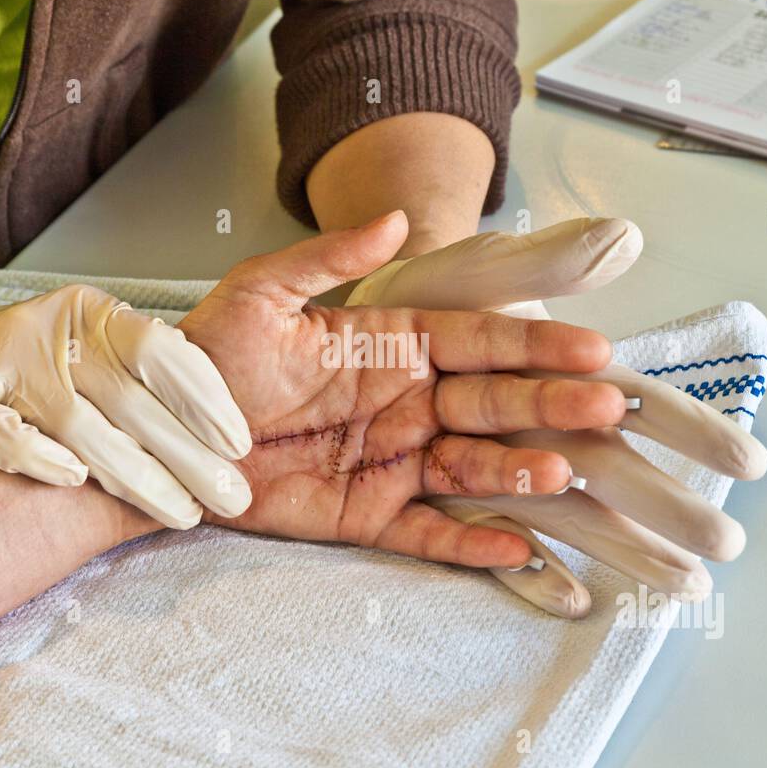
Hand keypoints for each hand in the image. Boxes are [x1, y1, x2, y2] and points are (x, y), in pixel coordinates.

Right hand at [0, 285, 251, 528]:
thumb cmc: (44, 369)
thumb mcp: (99, 354)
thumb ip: (151, 382)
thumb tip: (228, 437)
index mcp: (94, 315)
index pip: (160, 351)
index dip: (204, 398)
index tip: (240, 444)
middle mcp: (49, 333)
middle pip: (130, 400)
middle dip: (189, 456)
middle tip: (230, 497)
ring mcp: (0, 366)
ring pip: (79, 426)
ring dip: (137, 476)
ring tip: (182, 513)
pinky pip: (1, 434)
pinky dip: (37, 458)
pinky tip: (76, 482)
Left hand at [177, 212, 625, 566]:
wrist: (164, 434)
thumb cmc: (208, 357)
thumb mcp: (262, 294)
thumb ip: (328, 257)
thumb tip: (393, 221)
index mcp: (392, 347)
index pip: (477, 343)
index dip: (533, 346)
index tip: (588, 347)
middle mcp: (406, 404)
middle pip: (492, 404)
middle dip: (549, 406)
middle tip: (603, 408)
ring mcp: (392, 462)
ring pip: (472, 468)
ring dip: (520, 471)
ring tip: (562, 472)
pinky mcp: (368, 516)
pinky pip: (429, 533)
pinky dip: (473, 544)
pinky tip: (518, 546)